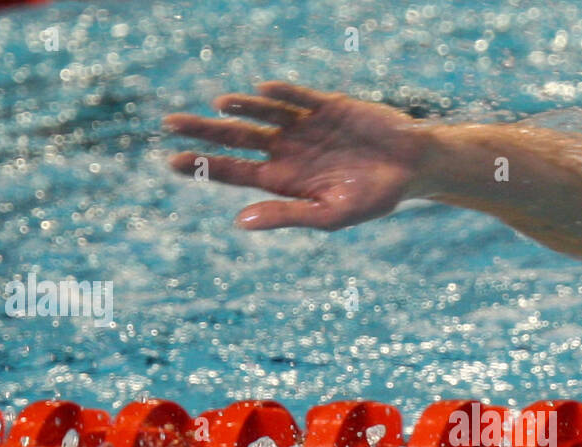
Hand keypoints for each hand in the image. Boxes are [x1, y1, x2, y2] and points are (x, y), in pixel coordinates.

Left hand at [164, 82, 430, 230]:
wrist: (413, 168)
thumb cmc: (374, 198)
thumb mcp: (330, 214)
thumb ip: (286, 215)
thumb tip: (240, 222)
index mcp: (284, 180)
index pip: (235, 172)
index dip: (205, 167)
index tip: (172, 162)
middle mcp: (288, 150)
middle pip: (237, 138)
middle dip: (205, 132)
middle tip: (169, 124)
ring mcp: (305, 126)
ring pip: (263, 113)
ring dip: (241, 107)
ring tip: (218, 104)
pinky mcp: (327, 105)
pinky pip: (298, 97)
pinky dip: (282, 93)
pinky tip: (263, 89)